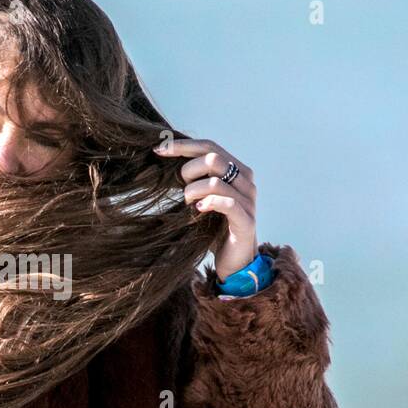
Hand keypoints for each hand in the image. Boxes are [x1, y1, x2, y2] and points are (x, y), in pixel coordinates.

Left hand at [154, 138, 257, 277]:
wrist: (234, 261)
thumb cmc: (214, 228)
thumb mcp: (202, 198)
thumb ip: (194, 179)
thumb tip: (164, 158)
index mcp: (237, 171)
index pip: (210, 146)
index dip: (183, 146)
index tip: (158, 150)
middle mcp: (246, 182)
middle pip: (213, 158)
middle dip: (188, 170)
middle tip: (180, 188)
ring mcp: (248, 201)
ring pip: (216, 181)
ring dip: (193, 190)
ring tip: (187, 203)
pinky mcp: (246, 221)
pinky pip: (227, 203)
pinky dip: (209, 203)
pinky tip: (198, 210)